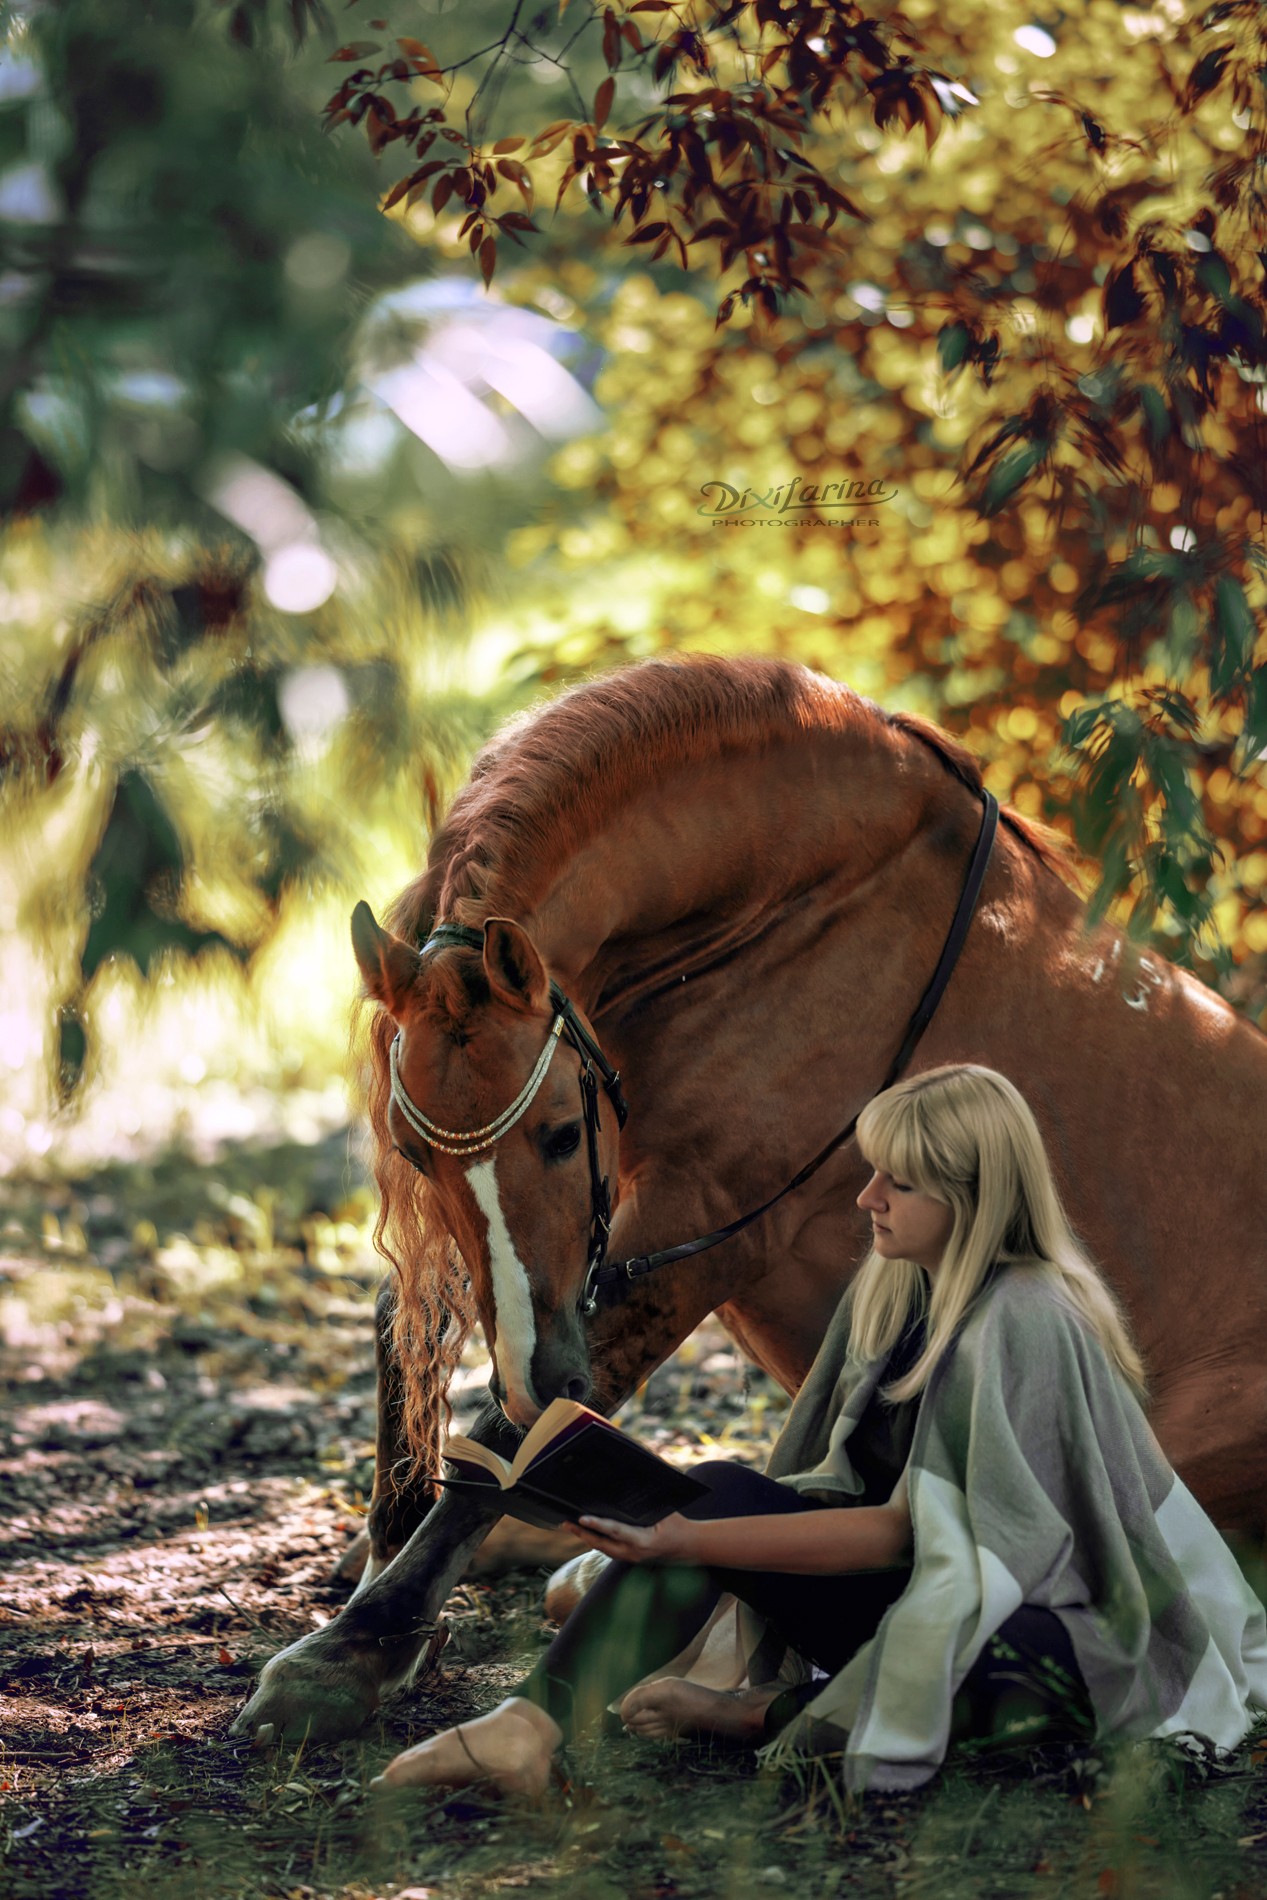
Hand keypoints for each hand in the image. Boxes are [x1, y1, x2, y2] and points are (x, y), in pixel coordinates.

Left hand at [565, 1511, 697, 1564]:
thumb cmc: (678, 1525)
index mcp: (643, 1541)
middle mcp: (634, 1553)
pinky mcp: (631, 1559)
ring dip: (586, 1537)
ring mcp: (632, 1559)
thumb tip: (633, 1480)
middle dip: (582, 1532)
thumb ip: (647, 1500)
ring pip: (603, 1549)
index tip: (580, 1518)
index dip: (596, 1524)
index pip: (614, 1531)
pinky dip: (597, 1541)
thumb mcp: (665, 1510)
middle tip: (565, 1522)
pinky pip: (609, 1550)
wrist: (690, 1547)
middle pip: (601, 1544)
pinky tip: (587, 1532)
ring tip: (570, 1525)